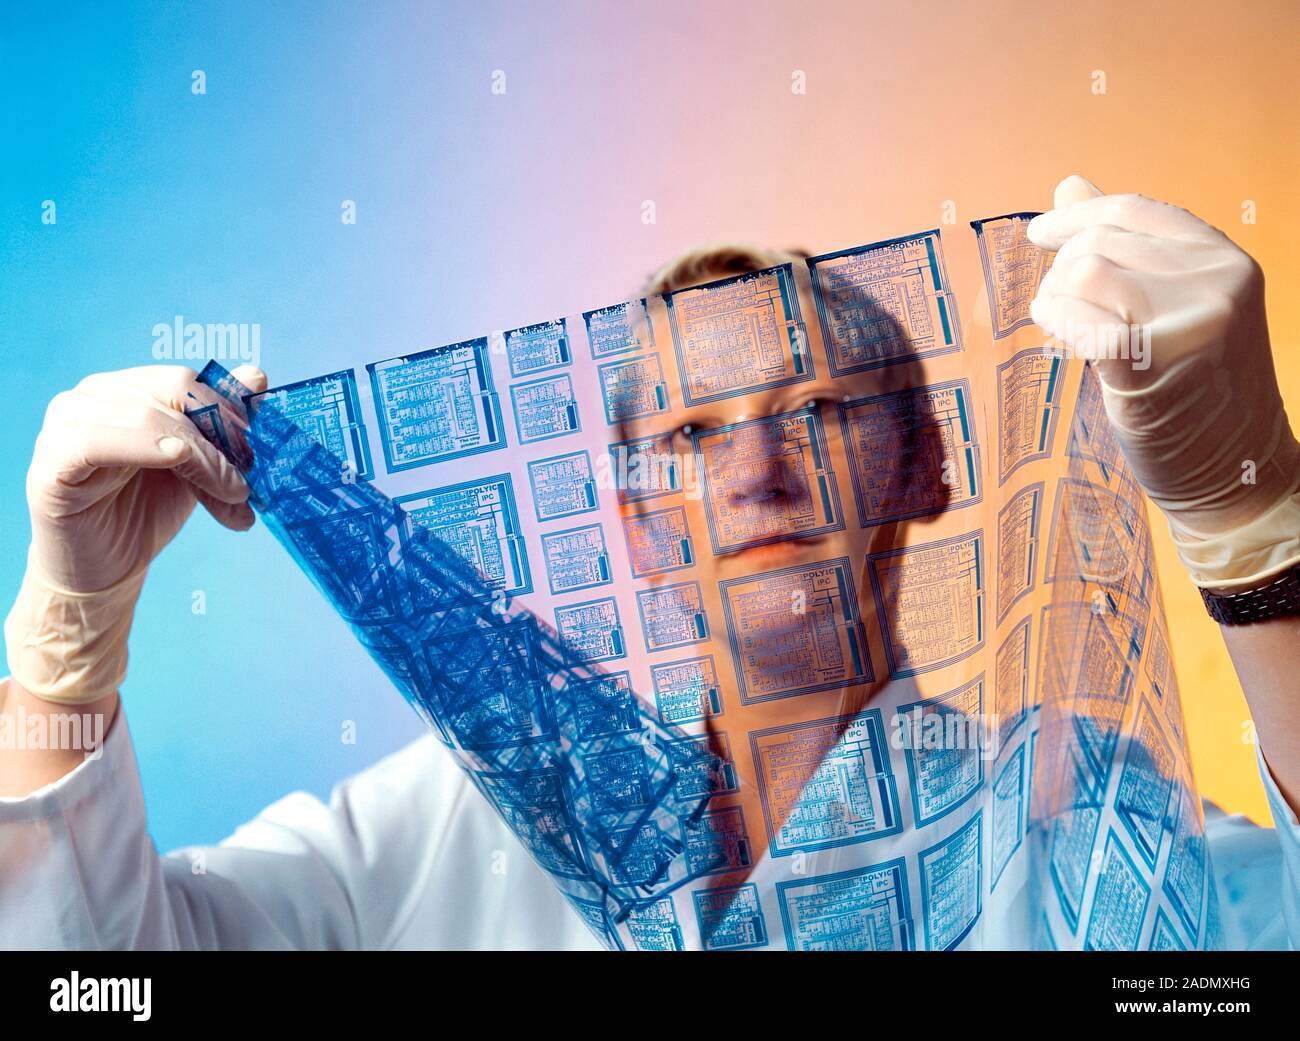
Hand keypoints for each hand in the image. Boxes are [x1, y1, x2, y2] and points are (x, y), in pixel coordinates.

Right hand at [5, 364, 267, 703]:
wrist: (106, 569)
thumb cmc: (147, 511)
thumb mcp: (199, 464)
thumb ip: (222, 422)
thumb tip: (256, 374)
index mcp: (127, 388)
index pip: (188, 380)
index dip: (232, 411)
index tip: (263, 449)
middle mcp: (93, 395)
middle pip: (174, 390)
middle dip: (222, 435)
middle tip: (248, 478)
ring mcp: (66, 424)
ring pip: (148, 418)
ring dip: (202, 457)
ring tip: (231, 496)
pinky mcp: (52, 462)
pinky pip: (98, 441)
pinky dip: (148, 448)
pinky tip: (178, 463)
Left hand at [1028, 175, 1299, 584]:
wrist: (1234, 471)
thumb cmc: (1195, 389)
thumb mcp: (1171, 304)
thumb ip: (1126, 247)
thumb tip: (1068, 185)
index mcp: (1224, 257)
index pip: (1134, 210)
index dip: (1077, 216)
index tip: (1039, 232)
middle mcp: (1218, 279)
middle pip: (1101, 241)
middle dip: (1061, 270)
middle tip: (1059, 309)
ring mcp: (1194, 321)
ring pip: (1086, 272)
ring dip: (1056, 299)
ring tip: (1065, 330)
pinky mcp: (1157, 364)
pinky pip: (1084, 322)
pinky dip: (1059, 324)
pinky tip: (1064, 343)